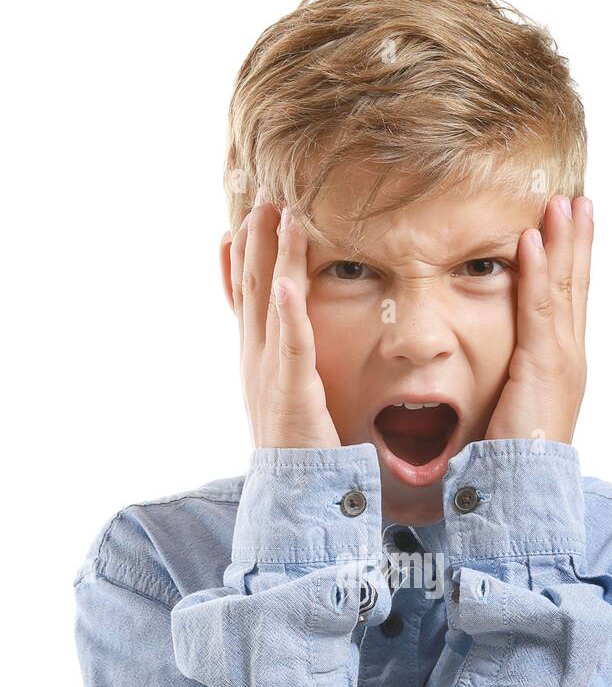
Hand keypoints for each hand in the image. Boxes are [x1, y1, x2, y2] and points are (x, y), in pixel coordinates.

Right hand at [225, 199, 339, 448]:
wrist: (287, 490)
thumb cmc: (295, 444)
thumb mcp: (284, 394)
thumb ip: (287, 361)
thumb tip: (293, 339)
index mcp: (253, 357)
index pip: (244, 298)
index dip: (241, 257)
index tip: (243, 219)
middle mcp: (254, 357)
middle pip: (253, 287)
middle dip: (256, 239)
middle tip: (262, 195)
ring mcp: (269, 371)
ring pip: (270, 303)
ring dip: (273, 256)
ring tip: (279, 215)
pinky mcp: (292, 390)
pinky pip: (293, 345)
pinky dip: (290, 311)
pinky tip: (290, 280)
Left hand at [485, 194, 592, 445]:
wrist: (527, 487)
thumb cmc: (515, 457)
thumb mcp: (513, 406)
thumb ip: (512, 379)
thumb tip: (500, 366)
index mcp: (564, 364)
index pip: (571, 302)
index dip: (573, 262)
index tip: (573, 226)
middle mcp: (570, 356)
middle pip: (577, 286)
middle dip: (578, 241)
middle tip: (578, 200)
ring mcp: (561, 359)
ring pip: (563, 288)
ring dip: (562, 241)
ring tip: (560, 203)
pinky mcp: (544, 365)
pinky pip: (539, 309)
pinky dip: (537, 272)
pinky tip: (532, 241)